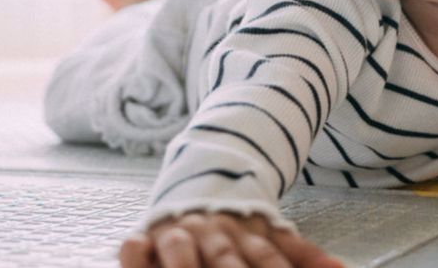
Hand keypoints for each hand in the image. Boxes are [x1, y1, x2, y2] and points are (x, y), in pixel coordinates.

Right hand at [119, 211, 344, 267]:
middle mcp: (213, 233)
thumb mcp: (271, 236)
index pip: (267, 258)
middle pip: (226, 260)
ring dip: (185, 267)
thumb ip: (303, 256)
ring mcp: (177, 234)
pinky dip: (135, 256)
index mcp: (247, 233)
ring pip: (180, 251)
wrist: (198, 178)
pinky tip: (139, 261)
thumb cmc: (237, 227)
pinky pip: (134, 247)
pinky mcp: (143, 238)